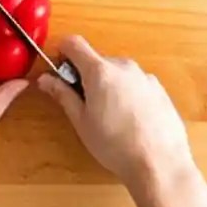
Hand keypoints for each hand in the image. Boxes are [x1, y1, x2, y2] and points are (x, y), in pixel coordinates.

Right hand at [37, 35, 196, 194]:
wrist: (160, 163)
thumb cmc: (116, 145)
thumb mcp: (82, 122)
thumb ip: (63, 94)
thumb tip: (46, 79)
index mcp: (100, 71)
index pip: (74, 43)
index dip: (62, 54)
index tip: (61, 73)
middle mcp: (124, 66)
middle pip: (96, 60)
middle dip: (86, 76)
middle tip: (83, 105)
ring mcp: (145, 76)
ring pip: (117, 72)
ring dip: (107, 86)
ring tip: (110, 117)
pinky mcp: (159, 89)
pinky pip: (135, 83)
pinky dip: (126, 94)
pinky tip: (129, 121)